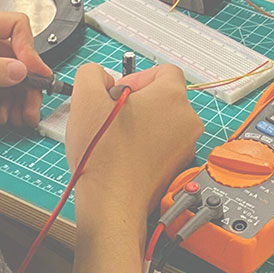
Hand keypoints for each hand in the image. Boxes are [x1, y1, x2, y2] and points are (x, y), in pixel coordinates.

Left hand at [0, 10, 51, 128]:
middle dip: (27, 82)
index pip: (13, 25)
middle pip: (14, 55)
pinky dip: (4, 102)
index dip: (27, 49)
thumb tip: (19, 71)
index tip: (32, 75)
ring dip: (18, 96)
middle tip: (32, 109)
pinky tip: (2, 116)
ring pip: (8, 74)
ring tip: (19, 119)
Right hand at [64, 63, 202, 243]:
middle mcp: (188, 119)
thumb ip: (92, 73)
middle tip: (112, 115)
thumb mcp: (86, 98)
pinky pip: (164, 143)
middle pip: (164, 96)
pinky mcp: (179, 165)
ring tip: (116, 137)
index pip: (163, 70)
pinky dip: (147, 144)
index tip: (118, 92)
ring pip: (164, 121)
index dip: (137, 78)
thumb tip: (100, 76)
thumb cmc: (104, 156)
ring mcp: (187, 145)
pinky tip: (124, 153)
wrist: (113, 201)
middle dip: (137, 101)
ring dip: (141, 123)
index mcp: (172, 96)